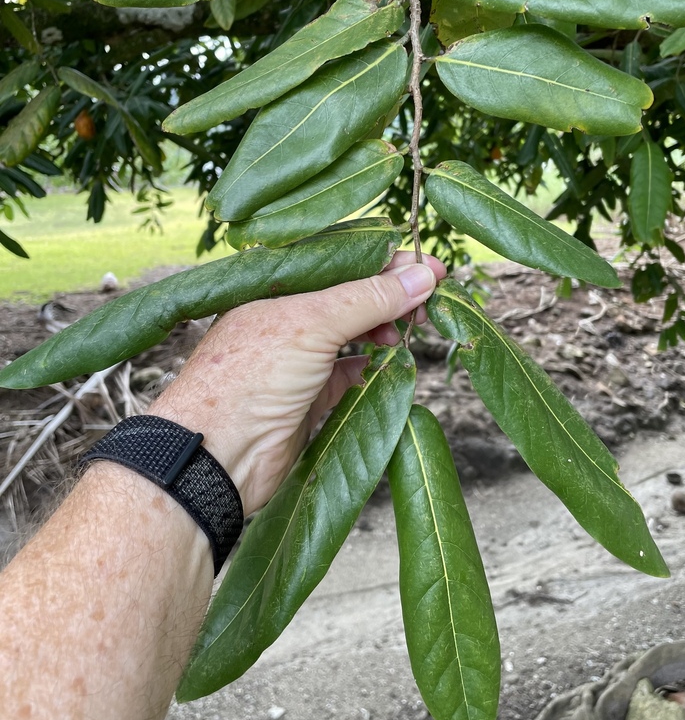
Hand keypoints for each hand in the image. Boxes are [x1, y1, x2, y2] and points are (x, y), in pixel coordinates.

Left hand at [154, 253, 445, 514]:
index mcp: (277, 288)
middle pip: (351, 297)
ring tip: (410, 333)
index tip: (430, 266)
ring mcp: (298, 359)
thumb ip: (368, 298)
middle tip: (430, 302)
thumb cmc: (251, 377)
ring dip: (385, 330)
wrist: (218, 458)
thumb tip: (422, 276)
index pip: (341, 261)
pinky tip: (393, 363)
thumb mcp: (312, 324)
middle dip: (391, 296)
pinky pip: (351, 374)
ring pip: (353, 334)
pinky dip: (374, 368)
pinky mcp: (309, 397)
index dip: (386, 261)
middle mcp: (287, 319)